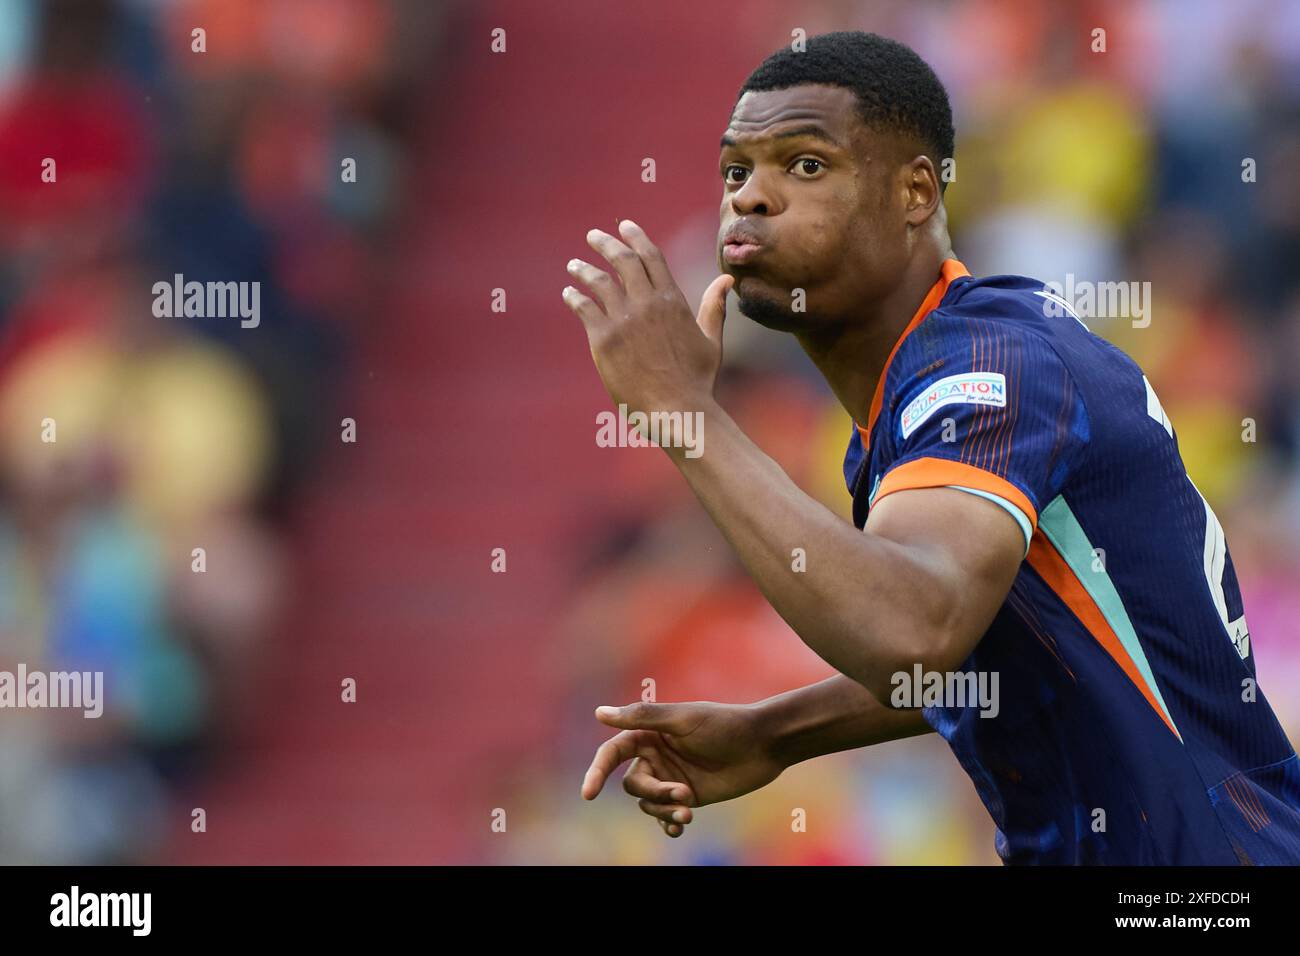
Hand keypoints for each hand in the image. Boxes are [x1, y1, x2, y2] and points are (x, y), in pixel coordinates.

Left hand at [562, 220, 733, 415]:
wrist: (677, 409)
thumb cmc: (697, 379)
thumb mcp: (712, 339)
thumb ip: (715, 306)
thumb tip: (727, 278)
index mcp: (673, 300)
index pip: (652, 256)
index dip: (636, 237)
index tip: (624, 225)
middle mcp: (648, 304)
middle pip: (623, 260)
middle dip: (605, 243)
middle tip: (593, 236)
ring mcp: (625, 320)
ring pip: (599, 281)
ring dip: (583, 269)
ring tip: (573, 266)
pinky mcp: (604, 339)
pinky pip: (584, 307)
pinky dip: (574, 297)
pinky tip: (568, 294)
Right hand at [580, 700, 785, 837]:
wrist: (763, 744)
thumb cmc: (725, 724)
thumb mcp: (684, 719)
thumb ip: (643, 717)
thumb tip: (599, 713)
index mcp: (649, 733)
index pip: (612, 752)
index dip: (597, 771)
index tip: (589, 794)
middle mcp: (656, 756)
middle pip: (633, 784)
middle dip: (653, 793)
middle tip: (682, 794)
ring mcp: (671, 778)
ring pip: (649, 804)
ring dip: (664, 810)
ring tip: (688, 810)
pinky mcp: (687, 798)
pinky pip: (666, 816)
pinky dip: (668, 823)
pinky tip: (678, 827)